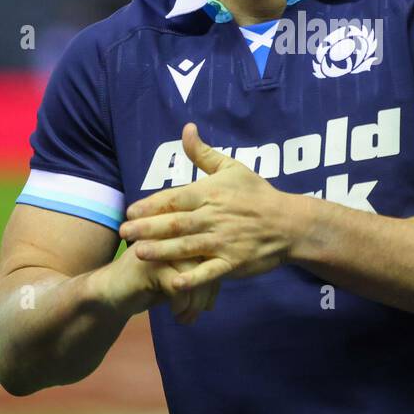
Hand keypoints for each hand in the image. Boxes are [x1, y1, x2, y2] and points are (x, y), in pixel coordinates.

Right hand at [101, 240, 219, 324]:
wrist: (109, 293)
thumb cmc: (146, 284)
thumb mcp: (176, 277)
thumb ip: (197, 275)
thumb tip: (217, 293)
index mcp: (180, 230)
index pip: (211, 248)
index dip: (215, 275)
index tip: (209, 301)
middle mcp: (170, 234)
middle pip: (205, 259)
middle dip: (208, 290)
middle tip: (206, 310)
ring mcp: (158, 247)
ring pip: (193, 274)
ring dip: (196, 302)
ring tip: (190, 317)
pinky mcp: (148, 265)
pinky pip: (178, 286)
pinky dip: (182, 306)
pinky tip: (178, 316)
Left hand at [119, 123, 296, 292]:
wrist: (289, 223)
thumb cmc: (258, 194)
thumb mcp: (232, 168)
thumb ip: (204, 153)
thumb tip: (186, 128)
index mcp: (211, 193)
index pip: (175, 198)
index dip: (151, 205)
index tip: (130, 210)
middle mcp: (214, 217)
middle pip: (176, 223)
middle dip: (148, 228)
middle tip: (124, 232)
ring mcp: (224, 241)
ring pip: (187, 247)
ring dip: (162, 251)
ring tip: (139, 253)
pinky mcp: (233, 263)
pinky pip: (209, 272)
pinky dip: (192, 279)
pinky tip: (173, 284)